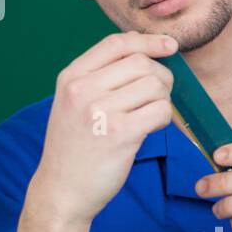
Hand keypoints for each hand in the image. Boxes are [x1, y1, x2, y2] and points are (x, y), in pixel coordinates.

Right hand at [28, 31, 178, 228]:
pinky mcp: (120, 134)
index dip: (148, 41)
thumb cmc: (74, 147)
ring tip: (149, 116)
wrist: (62, 191)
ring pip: (155, 86)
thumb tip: (144, 46)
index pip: (116, 43)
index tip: (169, 46)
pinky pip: (161, 111)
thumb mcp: (72, 102)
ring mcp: (100, 112)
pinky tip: (150, 128)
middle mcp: (82, 90)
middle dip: (161, 77)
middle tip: (157, 96)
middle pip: (141, 63)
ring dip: (163, 100)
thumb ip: (100, 75)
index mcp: (71, 77)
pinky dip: (164, 118)